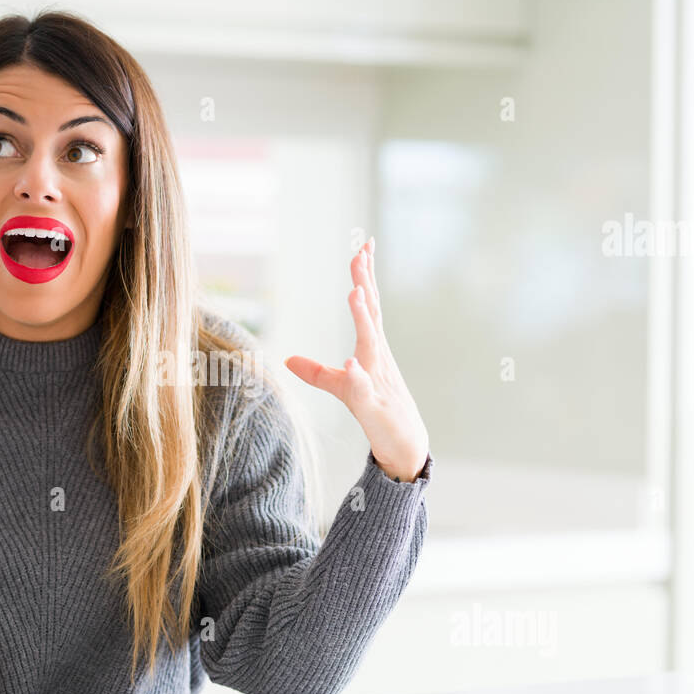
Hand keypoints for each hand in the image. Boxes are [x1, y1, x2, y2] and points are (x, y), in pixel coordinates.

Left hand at [284, 237, 430, 481]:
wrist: (405, 445)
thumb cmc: (378, 411)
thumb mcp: (343, 388)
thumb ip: (317, 372)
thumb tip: (288, 359)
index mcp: (372, 348)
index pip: (369, 306)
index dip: (365, 278)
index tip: (363, 247)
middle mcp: (377, 357)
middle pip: (372, 314)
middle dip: (366, 283)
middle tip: (362, 251)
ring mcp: (377, 379)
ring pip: (370, 344)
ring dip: (363, 318)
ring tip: (355, 293)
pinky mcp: (372, 405)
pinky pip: (364, 389)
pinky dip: (358, 374)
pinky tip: (352, 363)